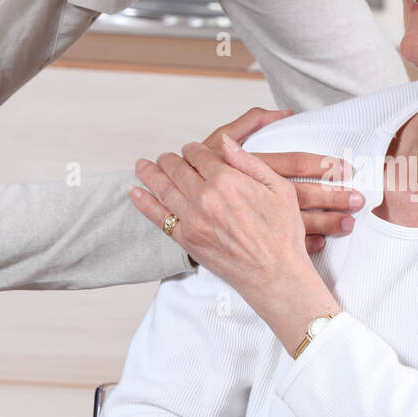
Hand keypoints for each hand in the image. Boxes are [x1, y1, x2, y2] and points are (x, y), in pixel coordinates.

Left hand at [132, 134, 338, 346]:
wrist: (276, 275)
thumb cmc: (283, 233)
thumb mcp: (279, 188)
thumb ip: (249, 162)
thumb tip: (226, 141)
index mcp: (227, 180)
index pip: (199, 154)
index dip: (193, 149)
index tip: (192, 150)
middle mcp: (205, 197)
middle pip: (177, 168)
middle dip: (170, 159)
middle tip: (167, 157)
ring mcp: (192, 219)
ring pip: (163, 188)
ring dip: (150, 173)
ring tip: (142, 166)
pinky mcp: (186, 239)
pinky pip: (158, 216)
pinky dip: (144, 202)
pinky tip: (135, 193)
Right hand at [201, 108, 362, 254]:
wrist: (177, 209)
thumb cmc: (203, 174)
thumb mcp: (220, 143)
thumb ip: (250, 123)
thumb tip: (284, 113)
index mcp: (252, 168)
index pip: (294, 162)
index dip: (322, 164)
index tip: (347, 168)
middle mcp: (254, 192)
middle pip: (301, 193)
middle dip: (332, 196)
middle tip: (360, 199)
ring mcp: (254, 217)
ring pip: (296, 221)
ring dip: (325, 223)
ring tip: (349, 223)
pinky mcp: (249, 238)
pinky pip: (281, 243)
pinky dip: (303, 244)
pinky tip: (322, 245)